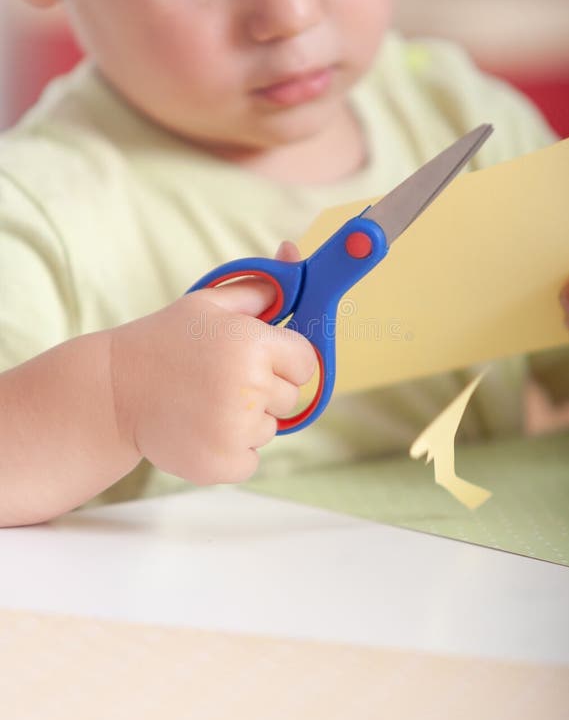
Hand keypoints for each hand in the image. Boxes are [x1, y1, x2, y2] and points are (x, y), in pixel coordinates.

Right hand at [109, 241, 314, 484]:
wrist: (113, 391)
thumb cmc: (164, 342)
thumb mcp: (207, 304)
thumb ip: (258, 287)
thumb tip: (293, 255)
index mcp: (253, 344)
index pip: (304, 362)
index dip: (284, 361)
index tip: (258, 360)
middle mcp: (250, 387)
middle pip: (290, 398)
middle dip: (265, 390)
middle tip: (221, 381)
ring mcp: (236, 430)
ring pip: (269, 429)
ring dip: (246, 421)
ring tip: (204, 405)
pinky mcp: (222, 463)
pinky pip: (251, 460)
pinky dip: (232, 451)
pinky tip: (200, 429)